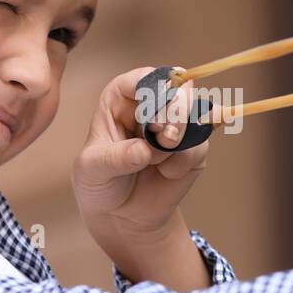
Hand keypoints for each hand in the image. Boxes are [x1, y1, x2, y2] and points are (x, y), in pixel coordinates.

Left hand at [72, 65, 209, 245]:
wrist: (121, 215)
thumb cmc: (100, 182)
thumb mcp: (93, 169)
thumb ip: (115, 158)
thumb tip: (144, 151)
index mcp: (123, 96)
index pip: (144, 78)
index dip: (154, 90)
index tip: (152, 115)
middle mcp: (153, 104)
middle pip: (179, 89)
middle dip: (174, 113)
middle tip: (162, 138)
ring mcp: (176, 125)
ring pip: (195, 115)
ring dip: (179, 137)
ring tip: (158, 157)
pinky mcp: (193, 148)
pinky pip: (199, 146)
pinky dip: (182, 163)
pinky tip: (166, 173)